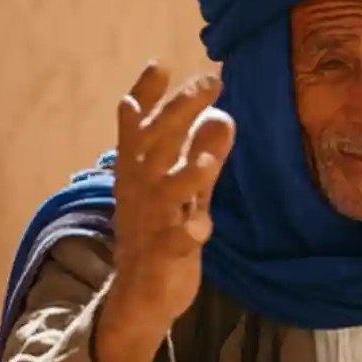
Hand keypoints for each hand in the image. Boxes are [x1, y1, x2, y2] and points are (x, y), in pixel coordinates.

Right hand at [109, 61, 234, 328]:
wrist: (139, 296)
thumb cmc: (160, 234)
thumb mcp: (183, 191)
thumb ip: (200, 155)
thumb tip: (222, 116)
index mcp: (139, 174)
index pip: (138, 129)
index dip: (145, 98)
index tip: (160, 65)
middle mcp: (140, 192)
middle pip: (156, 146)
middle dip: (180, 112)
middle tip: (210, 81)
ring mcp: (150, 223)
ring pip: (165, 193)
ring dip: (186, 172)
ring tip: (209, 156)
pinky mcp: (164, 256)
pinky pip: (174, 243)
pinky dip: (187, 234)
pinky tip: (201, 226)